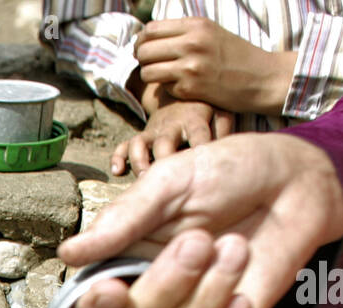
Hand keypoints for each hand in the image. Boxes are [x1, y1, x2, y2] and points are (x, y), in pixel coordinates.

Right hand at [57, 133, 342, 307]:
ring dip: (205, 298)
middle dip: (167, 285)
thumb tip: (70, 253)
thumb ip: (123, 219)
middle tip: (201, 239)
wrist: (294, 182)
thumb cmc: (228, 174)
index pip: (85, 307)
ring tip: (236, 248)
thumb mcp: (171, 182)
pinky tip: (243, 298)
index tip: (112, 288)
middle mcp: (146, 297)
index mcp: (120, 259)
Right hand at [114, 85, 233, 176]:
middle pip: (163, 143)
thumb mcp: (221, 111)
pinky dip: (118, 157)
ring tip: (142, 180)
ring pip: (139, 144)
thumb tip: (226, 152)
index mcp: (194, 119)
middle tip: (162, 180)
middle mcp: (171, 126)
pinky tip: (117, 171)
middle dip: (161, 161)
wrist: (183, 93)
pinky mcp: (142, 135)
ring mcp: (154, 131)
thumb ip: (225, 128)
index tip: (200, 167)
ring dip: (138, 162)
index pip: (198, 136)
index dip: (199, 149)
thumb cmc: (207, 109)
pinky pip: (125, 145)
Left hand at [136, 18, 298, 115]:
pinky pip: (164, 89)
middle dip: (141, 60)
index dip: (141, 41)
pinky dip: (169, 90)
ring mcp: (190, 67)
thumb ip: (184, 32)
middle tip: (148, 65)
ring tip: (163, 77)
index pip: (151, 29)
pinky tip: (183, 87)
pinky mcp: (191, 89)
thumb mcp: (212, 33)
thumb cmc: (236, 56)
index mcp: (196, 25)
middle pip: (144, 50)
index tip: (143, 48)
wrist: (262, 78)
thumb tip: (149, 36)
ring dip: (151, 77)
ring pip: (148, 72)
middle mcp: (192, 43)